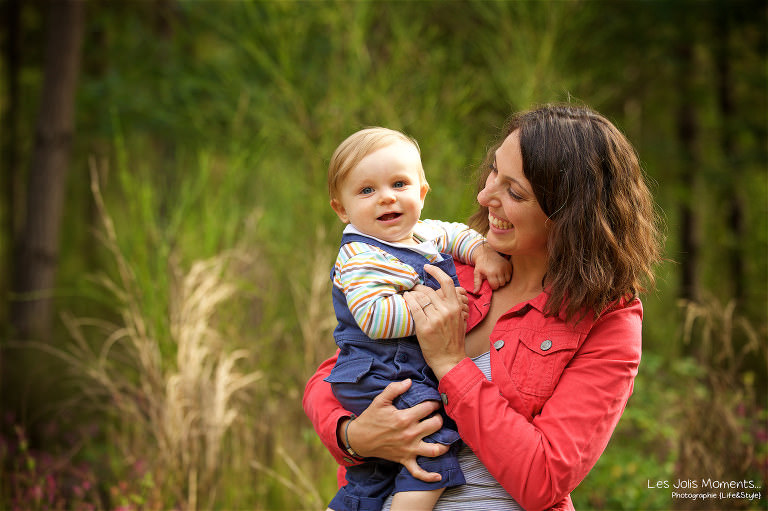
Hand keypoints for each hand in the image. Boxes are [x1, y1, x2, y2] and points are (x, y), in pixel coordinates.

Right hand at [342, 379, 449, 481]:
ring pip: (434, 450)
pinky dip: (429, 477)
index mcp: (405, 418)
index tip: (434, 401)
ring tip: (446, 438)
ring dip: (443, 444)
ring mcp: (409, 449)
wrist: (359, 439)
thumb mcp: (380, 400)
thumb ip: (394, 389)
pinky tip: (439, 477)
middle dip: (439, 418)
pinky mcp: (405, 460)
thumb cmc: (370, 418)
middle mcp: (410, 434)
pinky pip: (419, 472)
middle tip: (437, 416)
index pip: (428, 408)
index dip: (434, 402)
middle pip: (436, 425)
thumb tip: (409, 381)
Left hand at [404, 264, 466, 379]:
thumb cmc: (453, 340)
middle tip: (413, 288)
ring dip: (412, 294)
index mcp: (455, 307)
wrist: (449, 359)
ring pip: (420, 298)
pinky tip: (406, 298)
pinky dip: (408, 301)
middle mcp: (446, 310)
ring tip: (409, 294)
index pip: (446, 282)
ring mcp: (435, 318)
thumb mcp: (458, 319)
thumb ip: (451, 304)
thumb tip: (440, 291)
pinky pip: (414, 308)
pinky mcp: (424, 326)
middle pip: (429, 290)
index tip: (427, 267)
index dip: (436, 272)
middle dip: (419, 287)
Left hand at [472, 242, 511, 292]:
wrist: (486, 253)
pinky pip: (510, 274)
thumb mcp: (477, 273)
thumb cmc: (481, 264)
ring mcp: (505, 267)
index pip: (495, 286)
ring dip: (503, 279)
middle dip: (498, 283)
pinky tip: (501, 272)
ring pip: (507, 280)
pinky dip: (507, 275)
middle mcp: (499, 270)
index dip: (493, 286)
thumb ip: (477, 283)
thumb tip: (475, 292)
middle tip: (494, 278)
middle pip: (502, 284)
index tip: (490, 282)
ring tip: (497, 275)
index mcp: (491, 273)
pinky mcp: (509, 265)